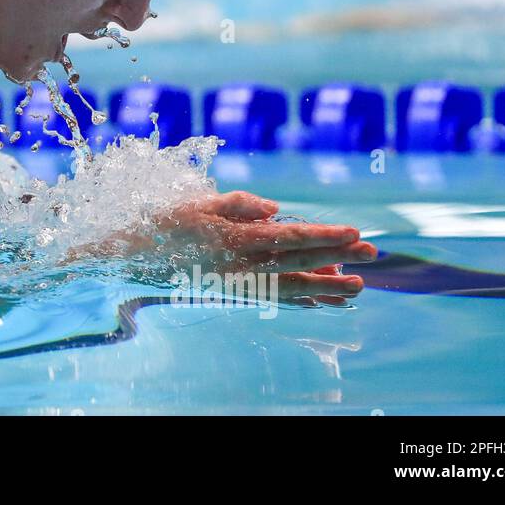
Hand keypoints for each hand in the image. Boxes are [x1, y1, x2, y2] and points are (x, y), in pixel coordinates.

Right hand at [71, 190, 376, 304]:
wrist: (132, 259)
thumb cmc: (165, 223)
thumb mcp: (200, 202)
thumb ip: (238, 204)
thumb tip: (274, 209)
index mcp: (235, 238)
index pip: (290, 236)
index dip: (324, 234)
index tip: (356, 232)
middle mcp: (240, 265)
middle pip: (298, 262)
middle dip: (337, 257)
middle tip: (371, 254)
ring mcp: (238, 283)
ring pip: (291, 287)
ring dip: (326, 287)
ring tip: (357, 288)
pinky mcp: (234, 293)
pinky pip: (273, 299)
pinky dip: (301, 301)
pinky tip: (322, 302)